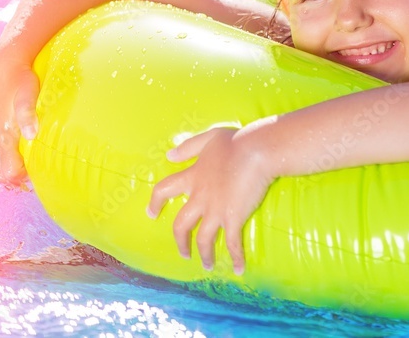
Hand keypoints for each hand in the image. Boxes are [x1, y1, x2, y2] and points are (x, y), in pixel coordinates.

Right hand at [0, 54, 40, 186]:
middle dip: (12, 178)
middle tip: (26, 178)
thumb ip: (28, 115)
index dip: (20, 177)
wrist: (3, 66)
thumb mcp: (29, 95)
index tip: (32, 176)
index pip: (8, 170)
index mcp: (3, 133)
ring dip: (0, 170)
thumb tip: (32, 135)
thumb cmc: (21, 80)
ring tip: (15, 171)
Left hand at [146, 124, 274, 273]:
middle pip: (181, 224)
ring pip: (203, 239)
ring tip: (208, 265)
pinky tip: (238, 269)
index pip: (165, 190)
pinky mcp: (233, 218)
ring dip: (204, 254)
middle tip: (183, 252)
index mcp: (193, 177)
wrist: (257, 150)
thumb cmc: (236, 141)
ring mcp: (215, 210)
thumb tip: (168, 155)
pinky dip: (235, 257)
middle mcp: (200, 197)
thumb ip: (188, 147)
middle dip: (180, 241)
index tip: (151, 213)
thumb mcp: (208, 138)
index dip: (156, 202)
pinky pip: (232, 243)